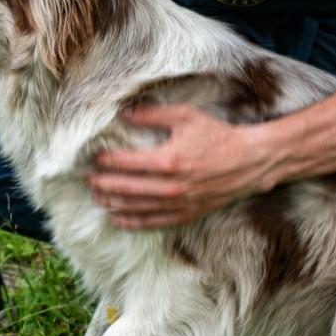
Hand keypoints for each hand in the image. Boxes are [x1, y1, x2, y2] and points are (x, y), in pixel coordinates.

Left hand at [87, 104, 276, 229]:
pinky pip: (153, 222)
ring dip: (112, 204)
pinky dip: (133, 222)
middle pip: (125, 189)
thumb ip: (152, 114)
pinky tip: (117, 219)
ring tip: (96, 198)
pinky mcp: (187, 214)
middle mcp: (171, 186)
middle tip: (87, 180)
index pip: (125, 163)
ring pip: (136, 208)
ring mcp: (179, 203)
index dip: (105, 161)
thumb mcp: (186, 116)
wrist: (249, 162)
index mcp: (168, 160)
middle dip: (103, 184)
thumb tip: (123, 114)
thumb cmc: (218, 136)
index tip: (93, 158)